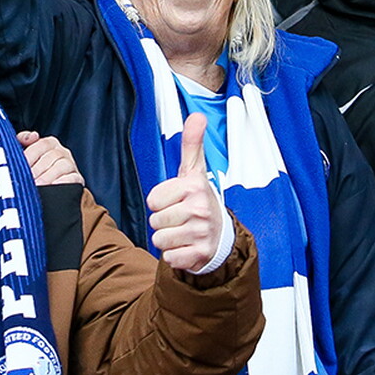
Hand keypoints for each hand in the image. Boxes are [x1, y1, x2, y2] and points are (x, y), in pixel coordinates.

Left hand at [19, 130, 82, 186]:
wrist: (49, 189)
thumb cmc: (34, 169)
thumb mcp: (26, 153)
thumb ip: (23, 140)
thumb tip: (33, 136)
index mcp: (50, 143)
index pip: (42, 144)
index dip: (31, 154)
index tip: (22, 164)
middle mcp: (62, 152)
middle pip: (52, 155)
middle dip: (38, 168)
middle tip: (28, 177)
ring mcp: (71, 165)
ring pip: (62, 166)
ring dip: (48, 176)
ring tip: (38, 185)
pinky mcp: (77, 179)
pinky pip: (73, 178)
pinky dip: (63, 182)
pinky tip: (52, 187)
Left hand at [145, 113, 222, 272]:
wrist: (221, 236)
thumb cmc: (199, 202)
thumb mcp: (194, 172)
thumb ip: (192, 144)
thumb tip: (197, 116)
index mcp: (194, 187)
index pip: (153, 200)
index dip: (160, 202)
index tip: (176, 201)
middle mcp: (200, 209)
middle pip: (155, 222)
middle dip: (163, 222)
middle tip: (181, 219)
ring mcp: (202, 233)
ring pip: (160, 240)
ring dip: (168, 240)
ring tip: (183, 233)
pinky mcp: (201, 255)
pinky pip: (170, 259)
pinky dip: (176, 256)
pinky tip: (188, 248)